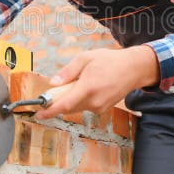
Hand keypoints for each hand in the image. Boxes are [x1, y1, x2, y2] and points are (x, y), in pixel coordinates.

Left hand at [34, 45, 158, 119]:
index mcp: (87, 88)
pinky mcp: (103, 109)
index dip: (50, 111)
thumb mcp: (86, 58)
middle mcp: (94, 101)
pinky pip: (85, 107)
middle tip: (58, 88)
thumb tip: (53, 83)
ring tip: (81, 81)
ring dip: (71, 99)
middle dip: (59, 101)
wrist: (133, 69)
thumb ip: (68, 72)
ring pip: (76, 107)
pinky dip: (81, 99)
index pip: (64, 105)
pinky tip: (89, 86)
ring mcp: (100, 107)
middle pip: (68, 107)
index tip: (39, 114)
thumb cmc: (109, 61)